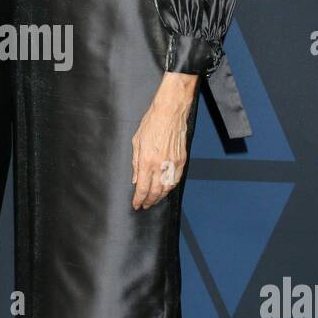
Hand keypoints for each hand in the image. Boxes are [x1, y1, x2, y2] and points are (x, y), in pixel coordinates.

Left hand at [131, 73, 196, 209]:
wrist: (170, 111)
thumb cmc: (152, 122)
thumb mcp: (137, 142)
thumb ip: (135, 163)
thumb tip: (136, 179)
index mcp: (147, 161)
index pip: (142, 188)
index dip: (139, 199)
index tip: (136, 205)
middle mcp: (161, 165)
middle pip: (155, 191)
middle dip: (149, 201)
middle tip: (144, 205)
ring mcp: (173, 163)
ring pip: (167, 188)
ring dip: (160, 197)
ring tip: (154, 200)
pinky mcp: (182, 160)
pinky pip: (176, 179)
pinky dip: (170, 188)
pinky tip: (165, 190)